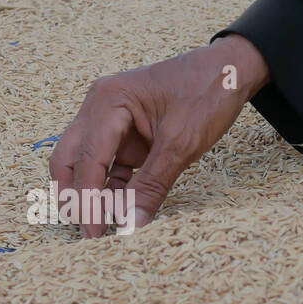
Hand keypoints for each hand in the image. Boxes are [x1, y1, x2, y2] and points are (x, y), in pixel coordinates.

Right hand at [49, 34, 269, 237]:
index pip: (87, 158)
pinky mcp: (126, 135)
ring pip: (87, 164)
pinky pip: (110, 166)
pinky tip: (119, 211)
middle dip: (74, 196)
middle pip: (71, 159)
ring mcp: (111, 122)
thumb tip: (130, 223)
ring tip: (103, 228)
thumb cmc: (207, 92)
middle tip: (87, 233)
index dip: (86, 199)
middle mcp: (101, 108)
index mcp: (109, 102)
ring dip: (93, 195)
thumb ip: (153, 185)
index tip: (93, 232)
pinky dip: (112, 188)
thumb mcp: (181, 143)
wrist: (231, 70)